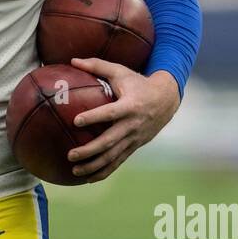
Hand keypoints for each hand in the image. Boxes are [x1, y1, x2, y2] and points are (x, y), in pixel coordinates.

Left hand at [65, 59, 180, 182]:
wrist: (167, 99)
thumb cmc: (138, 82)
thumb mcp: (120, 71)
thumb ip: (97, 65)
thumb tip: (72, 59)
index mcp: (130, 105)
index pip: (110, 113)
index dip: (94, 117)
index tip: (76, 121)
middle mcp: (133, 124)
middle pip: (110, 141)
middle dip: (90, 150)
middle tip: (70, 155)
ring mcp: (135, 138)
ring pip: (113, 156)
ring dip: (94, 165)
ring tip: (74, 171)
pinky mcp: (135, 146)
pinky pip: (119, 162)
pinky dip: (104, 171)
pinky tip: (88, 178)